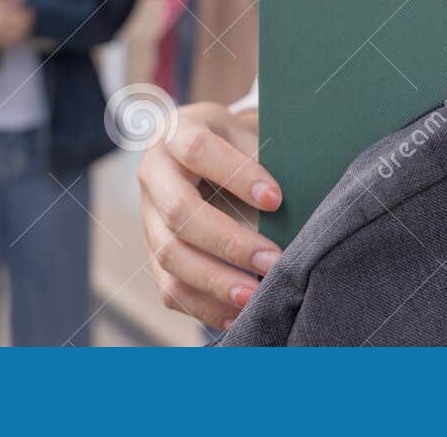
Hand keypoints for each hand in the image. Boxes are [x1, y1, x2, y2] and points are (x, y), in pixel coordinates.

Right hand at [138, 102, 282, 329]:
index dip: (236, 175)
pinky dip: (203, 306)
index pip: (197, 150)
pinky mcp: (151, 251)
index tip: (276, 200)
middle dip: (228, 243)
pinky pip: (168, 287)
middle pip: (178, 212)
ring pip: (169, 255)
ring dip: (215, 282)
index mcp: (176, 132)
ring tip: (254, 298)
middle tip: (273, 262)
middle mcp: (153, 173)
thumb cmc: (236, 144)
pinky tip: (238, 314)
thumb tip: (300, 204)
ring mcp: (147, 215)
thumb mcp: (248, 134)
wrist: (203, 153)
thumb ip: (266, 160)